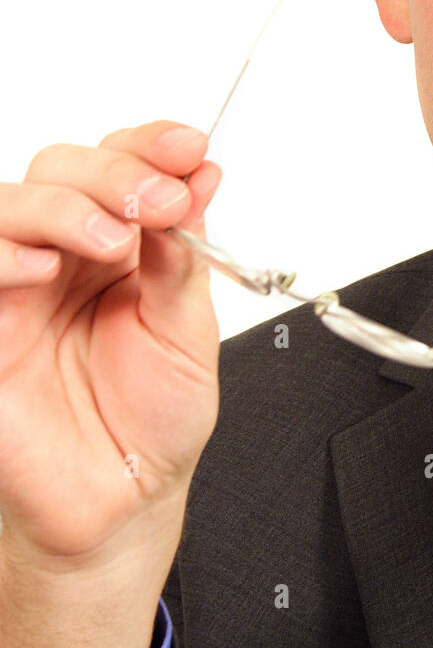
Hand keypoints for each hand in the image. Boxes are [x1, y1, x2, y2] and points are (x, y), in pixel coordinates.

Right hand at [0, 121, 221, 570]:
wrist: (121, 501)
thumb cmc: (152, 421)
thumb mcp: (187, 332)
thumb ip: (183, 256)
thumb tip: (199, 179)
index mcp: (119, 247)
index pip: (122, 165)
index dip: (151, 146)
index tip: (189, 149)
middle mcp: (64, 257)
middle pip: (61, 169)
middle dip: (115, 174)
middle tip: (159, 203)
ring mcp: (17, 288)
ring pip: (10, 205)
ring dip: (65, 207)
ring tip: (115, 240)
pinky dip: (4, 253)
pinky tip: (43, 268)